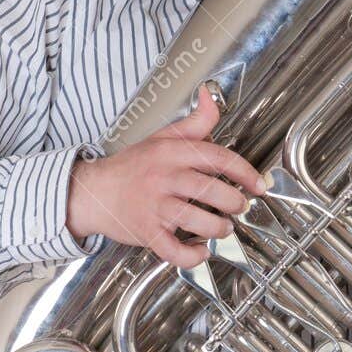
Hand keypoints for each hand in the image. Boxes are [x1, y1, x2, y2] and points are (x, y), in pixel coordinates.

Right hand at [66, 86, 266, 266]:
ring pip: (196, 220)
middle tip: (240, 206)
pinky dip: (192, 256)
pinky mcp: (146, 232)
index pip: (216, 157)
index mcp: (171, 153)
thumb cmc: (132, 167)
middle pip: (210, 190)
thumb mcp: (162, 137)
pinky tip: (201, 250)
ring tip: (223, 227)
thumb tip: (208, 95)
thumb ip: (193, 122)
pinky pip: (173, 250)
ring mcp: (154, 207)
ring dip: (218, 228)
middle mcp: (163, 178)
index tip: (258, 185)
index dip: (244, 172)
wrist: (93, 191)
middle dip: (234, 202)